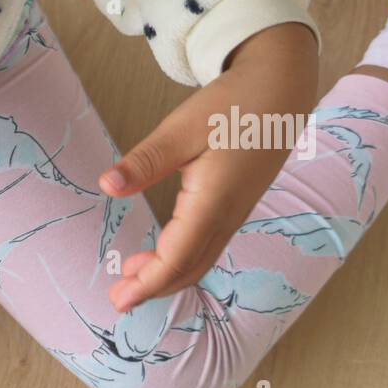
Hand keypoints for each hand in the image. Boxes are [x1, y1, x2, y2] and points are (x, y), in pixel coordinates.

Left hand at [99, 22, 318, 312]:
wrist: (281, 88)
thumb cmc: (231, 104)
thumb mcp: (181, 128)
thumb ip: (145, 161)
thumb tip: (106, 186)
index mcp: (214, 202)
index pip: (177, 257)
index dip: (148, 283)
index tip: (120, 300)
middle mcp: (227, 215)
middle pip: (189, 268)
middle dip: (153, 288)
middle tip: (117, 298)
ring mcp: (235, 212)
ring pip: (200, 259)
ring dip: (167, 275)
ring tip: (131, 278)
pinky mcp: (236, 205)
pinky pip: (207, 245)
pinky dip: (181, 258)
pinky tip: (159, 253)